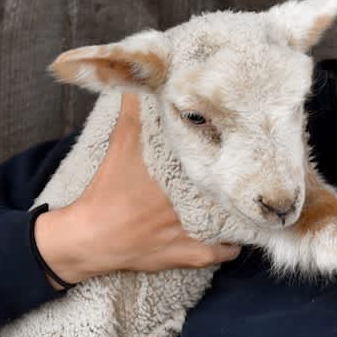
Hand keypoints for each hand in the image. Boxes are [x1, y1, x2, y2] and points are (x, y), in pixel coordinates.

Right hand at [34, 94, 240, 284]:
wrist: (89, 237)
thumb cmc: (105, 191)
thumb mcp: (120, 145)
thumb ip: (132, 112)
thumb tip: (138, 82)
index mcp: (181, 174)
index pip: (219, 163)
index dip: (232, 155)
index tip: (241, 147)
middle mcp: (193, 201)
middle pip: (228, 191)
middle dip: (236, 184)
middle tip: (246, 176)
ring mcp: (193, 230)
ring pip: (231, 222)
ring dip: (237, 215)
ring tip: (244, 206)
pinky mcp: (186, 254)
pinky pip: (220, 252)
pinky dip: (229, 247)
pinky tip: (233, 239)